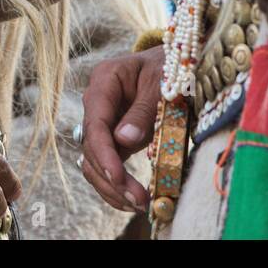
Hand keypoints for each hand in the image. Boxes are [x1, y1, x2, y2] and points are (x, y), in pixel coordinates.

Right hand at [79, 45, 164, 212]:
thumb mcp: (162, 82)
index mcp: (105, 79)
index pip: (96, 122)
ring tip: (139, 205)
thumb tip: (124, 141)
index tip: (119, 177)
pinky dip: (116, 184)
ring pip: (94, 161)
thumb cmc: (170, 66)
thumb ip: (143, 110)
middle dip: (111, 178)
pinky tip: (132, 200)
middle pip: (91, 146)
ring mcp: (103, 120)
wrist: (175, 62)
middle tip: (138, 201)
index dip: (104, 154)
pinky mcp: (113, 136)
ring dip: (112, 187)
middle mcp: (98, 101)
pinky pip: (107, 164)